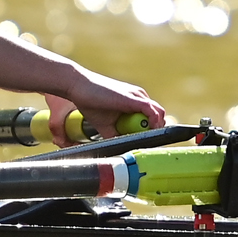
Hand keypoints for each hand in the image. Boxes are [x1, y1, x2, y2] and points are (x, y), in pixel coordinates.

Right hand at [44, 68, 164, 144]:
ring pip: (159, 113)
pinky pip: (152, 110)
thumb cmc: (90, 104)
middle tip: (143, 142)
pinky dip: (153, 123)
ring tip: (142, 139)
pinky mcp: (134, 98)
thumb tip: (123, 149)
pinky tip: (146, 131)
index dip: (152, 130)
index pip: (153, 117)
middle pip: (159, 115)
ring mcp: (138, 96)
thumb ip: (117, 135)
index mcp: (135, 102)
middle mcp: (140, 96)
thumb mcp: (106, 125)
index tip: (145, 142)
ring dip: (154, 128)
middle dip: (155, 131)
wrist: (78, 87)